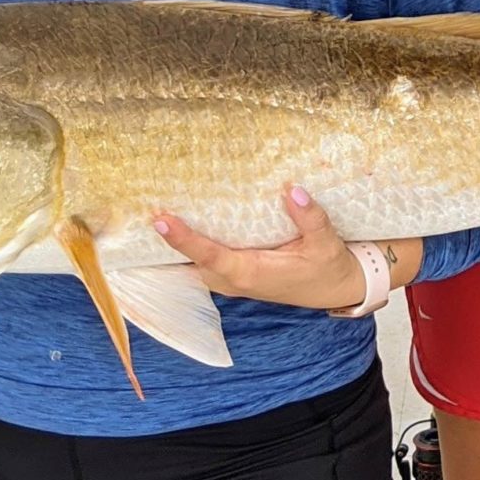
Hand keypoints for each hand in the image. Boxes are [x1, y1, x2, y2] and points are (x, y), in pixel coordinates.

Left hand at [155, 188, 411, 311]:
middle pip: (190, 261)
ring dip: (175, 245)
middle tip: (144, 208)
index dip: (184, 239)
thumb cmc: (328, 267)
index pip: (210, 255)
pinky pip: (204, 263)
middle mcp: (234, 280)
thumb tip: (292, 190)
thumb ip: (309, 217)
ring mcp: (232, 281)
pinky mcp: (235, 276)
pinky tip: (180, 228)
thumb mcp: (326, 242)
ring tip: (155, 213)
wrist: (335, 289)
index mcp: (251, 272)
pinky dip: (189, 248)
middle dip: (167, 241)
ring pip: (193, 264)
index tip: (162, 221)